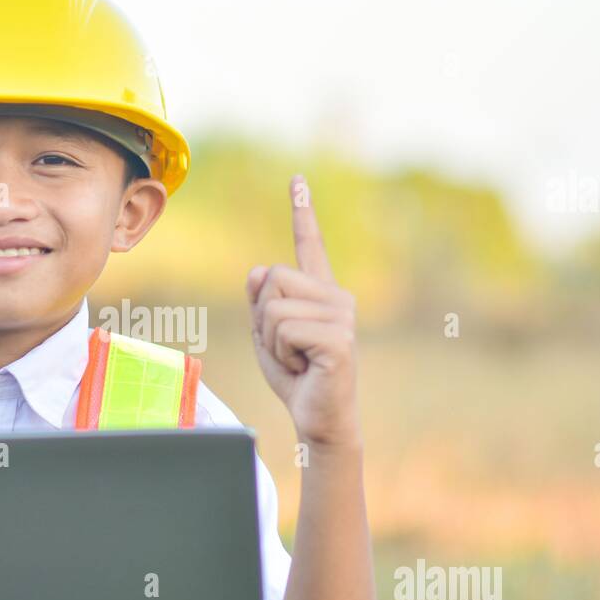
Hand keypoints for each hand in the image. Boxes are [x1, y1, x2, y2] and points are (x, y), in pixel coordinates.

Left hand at [246, 175, 361, 448]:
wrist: (318, 418)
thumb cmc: (295, 377)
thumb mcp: (265, 336)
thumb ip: (260, 302)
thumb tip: (258, 270)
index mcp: (320, 292)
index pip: (309, 245)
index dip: (303, 211)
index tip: (297, 180)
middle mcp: (337, 297)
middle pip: (273, 278)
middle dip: (263, 317)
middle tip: (287, 348)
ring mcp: (342, 316)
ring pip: (274, 307)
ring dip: (271, 340)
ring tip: (297, 359)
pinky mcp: (339, 339)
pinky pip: (284, 330)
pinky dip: (282, 354)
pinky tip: (304, 367)